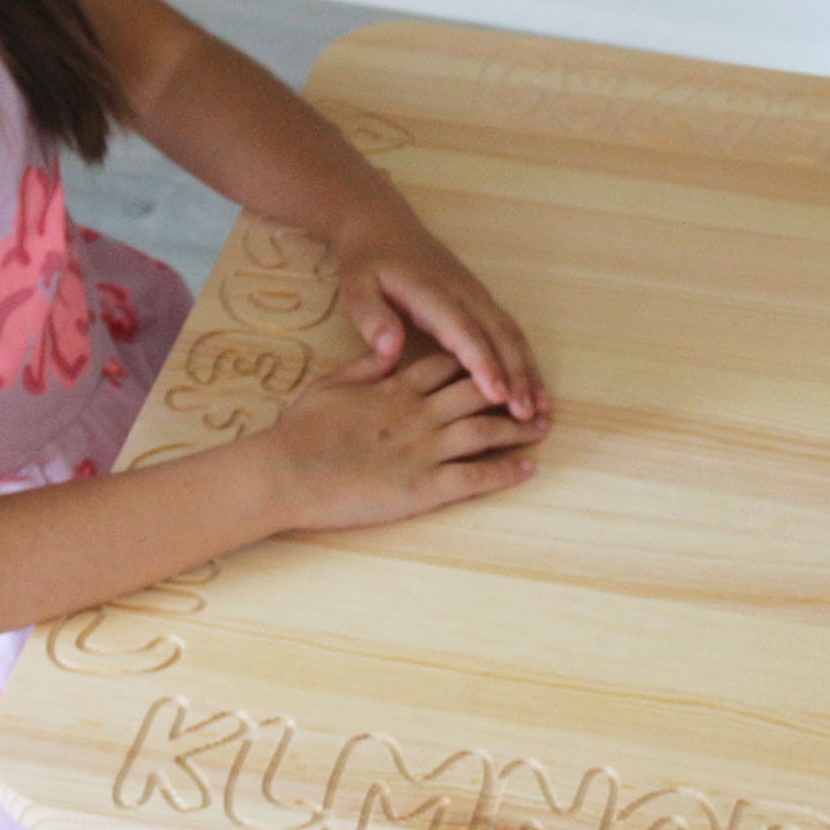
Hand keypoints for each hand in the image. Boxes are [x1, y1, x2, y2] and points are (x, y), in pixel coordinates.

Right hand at [259, 341, 550, 533]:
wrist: (285, 472)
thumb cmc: (298, 432)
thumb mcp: (330, 385)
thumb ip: (365, 364)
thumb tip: (390, 344)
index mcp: (395, 387)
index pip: (448, 365)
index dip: (477, 363)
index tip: (497, 364)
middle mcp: (418, 413)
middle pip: (478, 393)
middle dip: (511, 393)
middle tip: (537, 397)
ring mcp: (424, 449)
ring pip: (486, 431)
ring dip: (519, 430)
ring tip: (544, 430)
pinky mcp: (424, 486)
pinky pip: (475, 476)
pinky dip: (504, 471)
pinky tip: (527, 469)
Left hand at [330, 201, 550, 421]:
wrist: (384, 225)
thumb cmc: (368, 261)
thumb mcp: (356, 285)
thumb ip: (371, 316)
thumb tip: (389, 348)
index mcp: (431, 292)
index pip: (463, 331)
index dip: (482, 364)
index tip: (497, 396)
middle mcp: (463, 293)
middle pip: (498, 335)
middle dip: (516, 376)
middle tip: (526, 418)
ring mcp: (477, 295)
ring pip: (511, 335)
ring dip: (528, 372)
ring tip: (540, 412)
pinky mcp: (482, 301)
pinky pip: (510, 332)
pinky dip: (525, 362)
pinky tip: (534, 390)